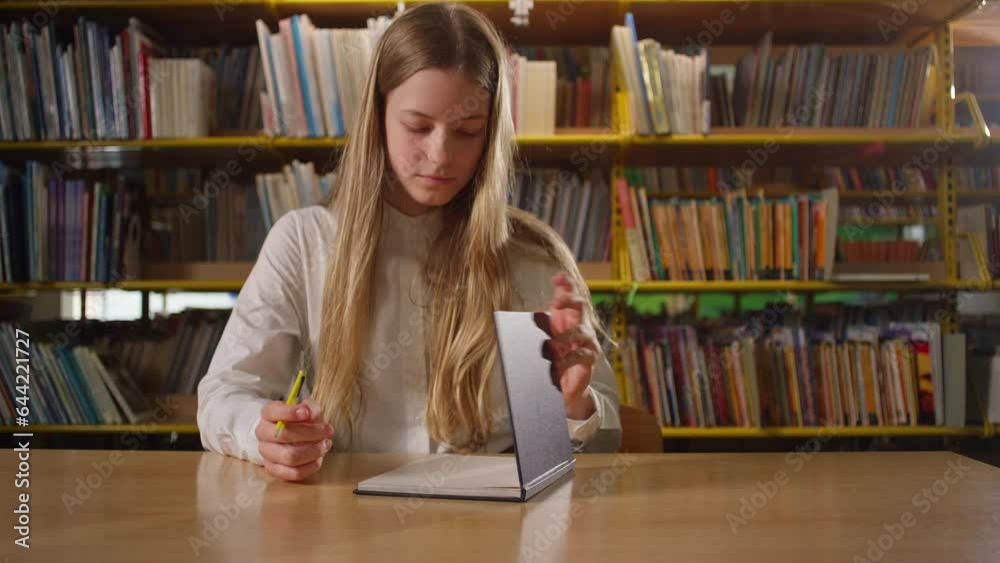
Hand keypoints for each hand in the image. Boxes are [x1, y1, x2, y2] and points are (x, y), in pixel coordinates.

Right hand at [256, 400, 333, 481]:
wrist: (292, 436)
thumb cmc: (301, 420)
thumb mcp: (308, 409)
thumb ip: (310, 408)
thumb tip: (308, 412)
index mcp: (268, 414)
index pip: (272, 411)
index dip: (289, 412)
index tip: (305, 413)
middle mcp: (263, 433)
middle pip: (283, 435)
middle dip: (310, 433)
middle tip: (328, 430)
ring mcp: (266, 453)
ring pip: (289, 457)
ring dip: (313, 451)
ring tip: (325, 445)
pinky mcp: (273, 469)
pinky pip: (293, 473)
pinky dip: (310, 466)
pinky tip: (319, 458)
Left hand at [546, 272, 598, 420]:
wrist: (562, 383)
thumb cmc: (551, 355)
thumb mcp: (539, 338)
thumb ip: (533, 325)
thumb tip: (514, 318)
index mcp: (566, 315)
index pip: (570, 293)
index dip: (566, 283)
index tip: (557, 278)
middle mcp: (580, 323)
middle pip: (581, 304)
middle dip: (570, 300)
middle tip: (557, 303)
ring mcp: (587, 340)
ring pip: (581, 331)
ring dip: (563, 338)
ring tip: (549, 348)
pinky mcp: (589, 358)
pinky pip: (582, 355)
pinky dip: (568, 359)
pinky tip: (557, 364)